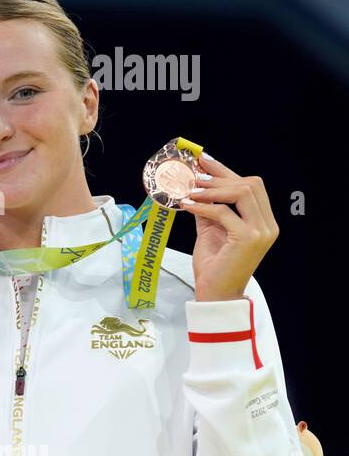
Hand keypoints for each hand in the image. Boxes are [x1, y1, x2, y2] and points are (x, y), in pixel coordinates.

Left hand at [179, 154, 278, 301]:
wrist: (215, 294)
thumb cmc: (214, 265)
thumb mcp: (210, 229)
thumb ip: (209, 208)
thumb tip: (195, 185)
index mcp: (263, 221)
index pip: (250, 186)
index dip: (226, 171)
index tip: (204, 161)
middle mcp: (268, 225)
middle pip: (251, 184)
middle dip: (219, 177)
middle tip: (194, 177)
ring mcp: (261, 231)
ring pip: (243, 192)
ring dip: (212, 189)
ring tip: (189, 191)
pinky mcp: (248, 238)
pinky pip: (224, 211)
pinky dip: (203, 206)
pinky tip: (186, 205)